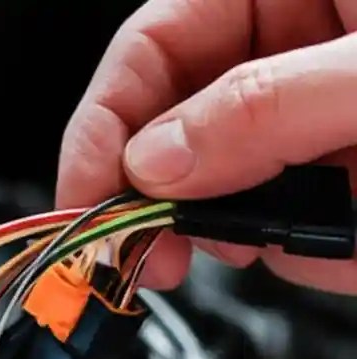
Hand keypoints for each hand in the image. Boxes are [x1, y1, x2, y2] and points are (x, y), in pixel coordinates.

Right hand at [58, 0, 356, 292]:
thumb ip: (263, 107)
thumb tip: (155, 163)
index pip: (154, 42)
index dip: (106, 125)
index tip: (87, 205)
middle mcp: (300, 46)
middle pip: (183, 123)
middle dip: (178, 197)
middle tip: (156, 256)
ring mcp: (326, 115)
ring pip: (239, 186)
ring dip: (265, 230)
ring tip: (321, 240)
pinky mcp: (356, 172)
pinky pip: (300, 224)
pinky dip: (321, 250)